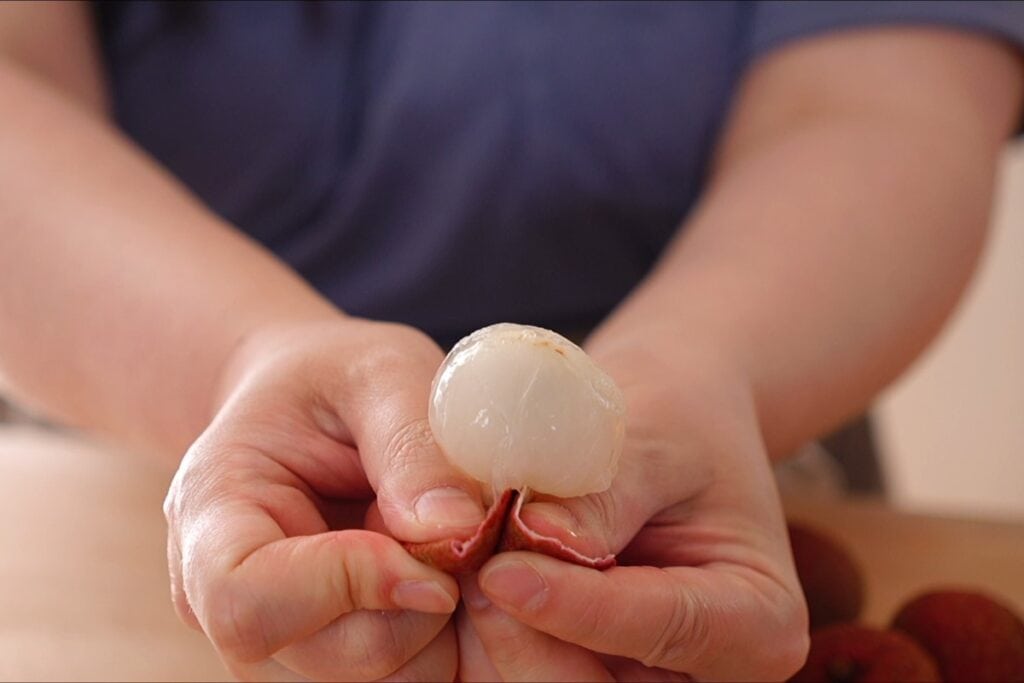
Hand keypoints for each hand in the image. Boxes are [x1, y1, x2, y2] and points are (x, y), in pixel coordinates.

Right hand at [163, 319, 488, 680]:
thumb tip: (458, 529)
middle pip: (335, 656)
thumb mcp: (377, 372)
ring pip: (390, 677)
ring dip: (447, 616)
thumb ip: (410, 440)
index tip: (434, 537)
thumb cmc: (335, 380)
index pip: (247, 602)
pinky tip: (448, 565)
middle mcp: (232, 607)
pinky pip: (419, 672)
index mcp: (211, 519)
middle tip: (458, 516)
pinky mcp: (344, 657)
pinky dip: (456, 631)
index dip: (348, 583)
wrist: (314, 410)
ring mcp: (288, 645)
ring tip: (443, 534)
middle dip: (421, 595)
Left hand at [456, 345, 808, 680]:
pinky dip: (494, 638)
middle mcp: (710, 674)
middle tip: (470, 567)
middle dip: (527, 638)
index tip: (502, 572)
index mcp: (759, 619)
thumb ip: (601, 494)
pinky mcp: (595, 675)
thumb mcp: (653, 440)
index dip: (577, 608)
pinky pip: (527, 677)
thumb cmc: (677, 421)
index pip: (665, 628)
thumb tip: (531, 535)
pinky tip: (473, 580)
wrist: (670, 428)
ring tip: (467, 565)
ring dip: (500, 640)